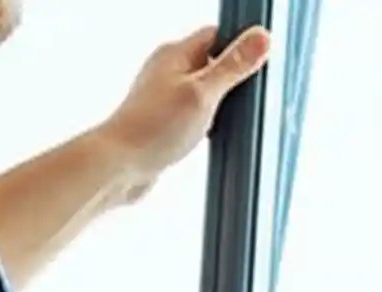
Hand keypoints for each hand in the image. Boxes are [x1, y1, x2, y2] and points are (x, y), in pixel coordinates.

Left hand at [97, 25, 270, 198]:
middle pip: (212, 63)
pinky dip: (210, 121)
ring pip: (206, 91)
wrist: (119, 166)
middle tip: (251, 95)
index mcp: (175, 55)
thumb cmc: (153, 128)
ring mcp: (166, 97)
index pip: (216, 35)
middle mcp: (168, 71)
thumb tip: (261, 37)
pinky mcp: (166, 121)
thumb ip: (233, 66)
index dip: (240, 45)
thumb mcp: (204, 94)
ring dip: (222, 103)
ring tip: (233, 118)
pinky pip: (196, 113)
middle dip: (235, 78)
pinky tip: (216, 135)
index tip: (261, 62)